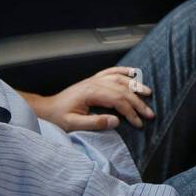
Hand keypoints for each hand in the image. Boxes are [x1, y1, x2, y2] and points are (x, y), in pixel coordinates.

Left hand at [27, 66, 154, 131]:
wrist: (46, 108)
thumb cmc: (58, 117)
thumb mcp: (73, 124)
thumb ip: (95, 123)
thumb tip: (116, 121)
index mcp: (91, 93)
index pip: (118, 100)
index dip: (131, 112)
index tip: (139, 123)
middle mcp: (94, 83)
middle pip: (122, 90)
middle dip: (138, 102)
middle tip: (150, 114)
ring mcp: (94, 79)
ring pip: (120, 79)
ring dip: (135, 85)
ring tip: (148, 93)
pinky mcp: (93, 80)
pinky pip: (111, 71)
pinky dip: (123, 71)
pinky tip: (133, 72)